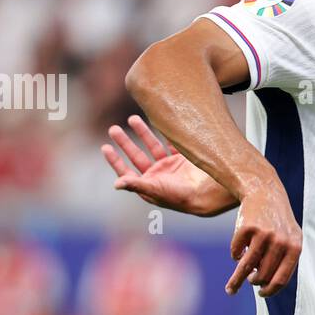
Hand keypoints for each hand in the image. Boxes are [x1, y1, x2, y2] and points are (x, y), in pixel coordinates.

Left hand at [102, 115, 236, 216]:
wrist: (209, 192)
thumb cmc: (180, 196)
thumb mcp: (155, 190)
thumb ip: (136, 185)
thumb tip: (115, 184)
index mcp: (148, 186)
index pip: (127, 172)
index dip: (115, 160)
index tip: (106, 147)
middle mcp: (158, 176)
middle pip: (137, 156)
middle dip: (125, 142)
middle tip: (113, 129)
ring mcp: (170, 166)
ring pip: (152, 146)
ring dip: (142, 133)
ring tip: (132, 118)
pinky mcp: (183, 158)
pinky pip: (170, 142)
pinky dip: (163, 132)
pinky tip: (156, 121)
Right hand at [225, 182, 301, 298]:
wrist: (265, 192)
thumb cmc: (277, 221)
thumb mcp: (289, 238)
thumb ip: (284, 261)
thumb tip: (267, 286)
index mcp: (295, 247)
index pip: (281, 279)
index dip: (270, 291)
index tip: (262, 294)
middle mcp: (280, 242)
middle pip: (263, 275)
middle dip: (255, 282)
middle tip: (251, 282)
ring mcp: (263, 234)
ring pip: (246, 267)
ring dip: (237, 280)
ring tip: (231, 288)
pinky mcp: (246, 228)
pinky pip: (235, 253)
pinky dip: (235, 255)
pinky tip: (238, 252)